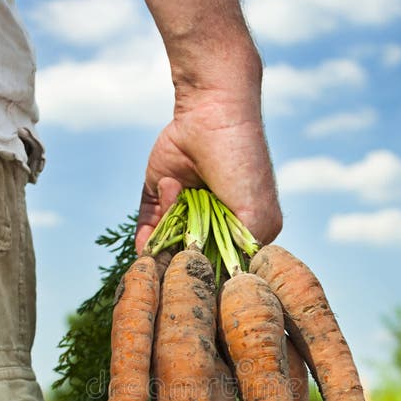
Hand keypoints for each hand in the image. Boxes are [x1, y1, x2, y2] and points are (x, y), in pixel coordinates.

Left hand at [135, 75, 281, 254]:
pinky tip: (154, 221)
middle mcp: (211, 224)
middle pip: (188, 259)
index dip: (205, 272)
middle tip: (180, 237)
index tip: (196, 269)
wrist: (212, 112)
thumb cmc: (242, 164)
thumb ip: (242, 253)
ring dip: (164, 231)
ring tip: (177, 190)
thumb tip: (222, 288)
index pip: (218, 267)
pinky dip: (145, 233)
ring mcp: (184, 210)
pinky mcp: (158, 196)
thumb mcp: (255, 215)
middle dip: (179, 255)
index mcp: (240, 231)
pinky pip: (145, 227)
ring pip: (165, 244)